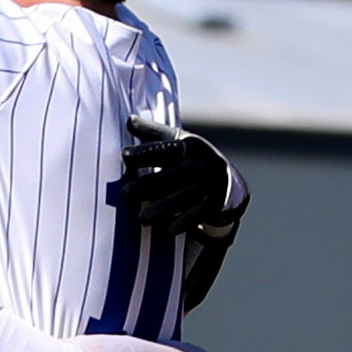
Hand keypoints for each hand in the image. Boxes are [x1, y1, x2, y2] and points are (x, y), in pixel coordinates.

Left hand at [122, 131, 238, 236]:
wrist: (226, 181)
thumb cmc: (190, 159)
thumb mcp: (176, 143)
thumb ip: (152, 134)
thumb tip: (128, 121)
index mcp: (189, 145)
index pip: (164, 149)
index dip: (145, 152)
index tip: (125, 156)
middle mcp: (200, 163)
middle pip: (169, 176)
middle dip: (147, 186)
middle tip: (125, 194)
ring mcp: (209, 183)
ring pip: (182, 198)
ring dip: (161, 209)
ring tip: (141, 219)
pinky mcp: (215, 202)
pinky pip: (198, 213)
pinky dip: (185, 222)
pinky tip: (170, 230)